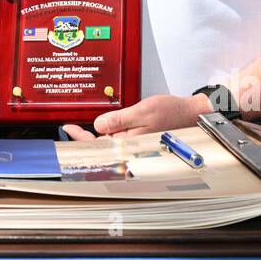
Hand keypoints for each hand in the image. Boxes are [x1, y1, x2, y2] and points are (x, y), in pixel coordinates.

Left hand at [60, 94, 210, 140]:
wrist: (192, 115)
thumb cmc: (172, 113)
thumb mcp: (143, 110)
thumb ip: (119, 119)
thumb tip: (98, 125)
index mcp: (130, 143)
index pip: (99, 144)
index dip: (81, 137)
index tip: (68, 128)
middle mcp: (132, 149)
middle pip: (102, 146)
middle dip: (85, 138)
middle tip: (70, 128)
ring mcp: (136, 146)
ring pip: (110, 143)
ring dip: (97, 136)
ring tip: (82, 129)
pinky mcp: (140, 141)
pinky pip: (120, 140)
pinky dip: (110, 134)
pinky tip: (105, 127)